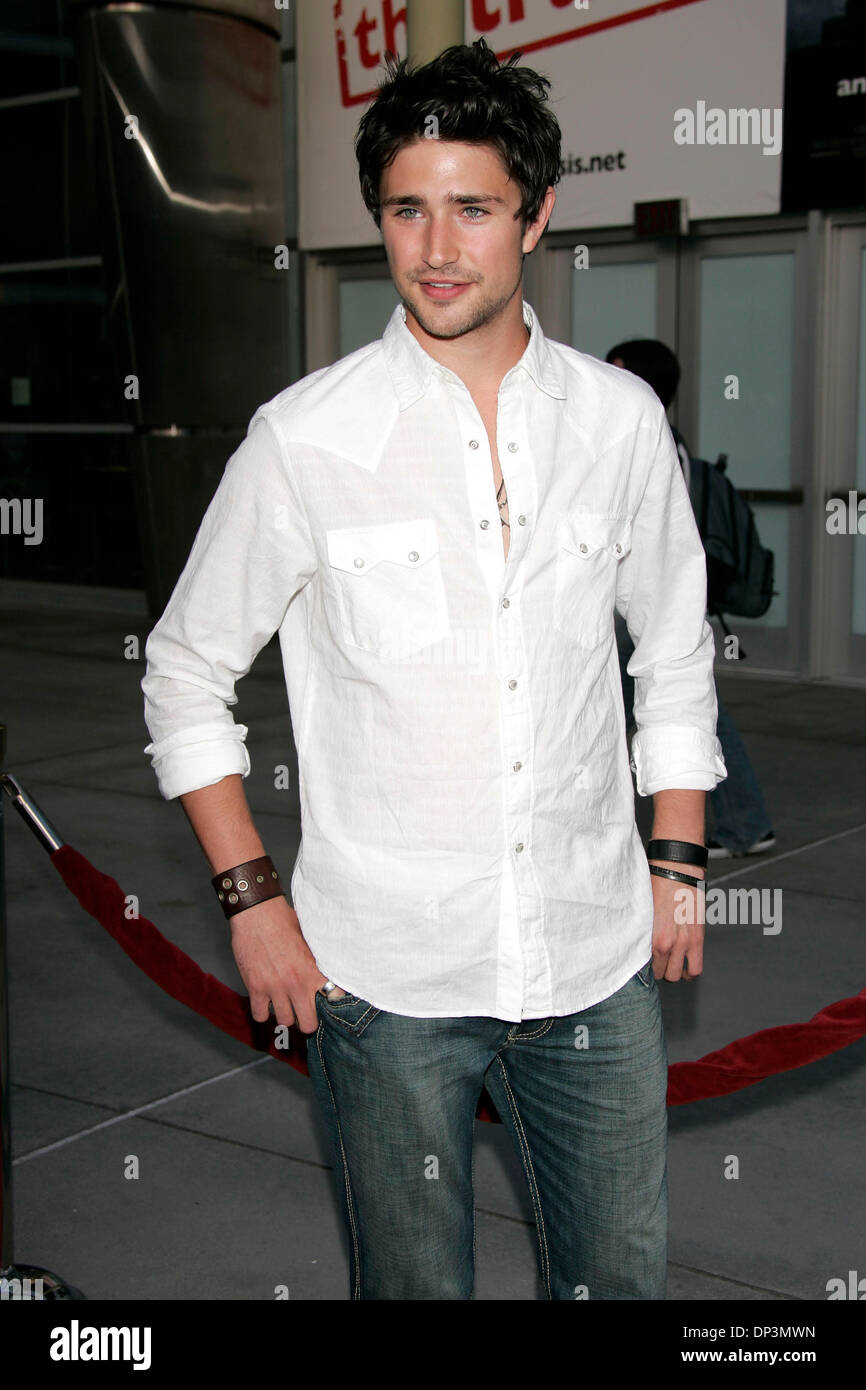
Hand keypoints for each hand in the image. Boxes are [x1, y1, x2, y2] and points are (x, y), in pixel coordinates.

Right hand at [229, 895, 327, 1033]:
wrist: (257, 913)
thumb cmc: (283, 922)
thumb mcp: (309, 940)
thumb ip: (317, 962)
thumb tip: (330, 974)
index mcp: (313, 970)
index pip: (332, 1001)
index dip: (331, 1006)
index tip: (327, 1005)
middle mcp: (296, 983)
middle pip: (308, 1024)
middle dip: (307, 1021)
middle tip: (304, 1013)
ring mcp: (275, 988)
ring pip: (284, 1022)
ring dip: (284, 1015)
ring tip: (284, 1005)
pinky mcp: (255, 988)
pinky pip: (260, 1016)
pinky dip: (262, 1012)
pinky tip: (265, 1001)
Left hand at [649, 861, 704, 981]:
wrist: (678, 872)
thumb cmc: (657, 886)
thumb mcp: (644, 912)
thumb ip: (644, 931)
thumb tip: (640, 944)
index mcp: (649, 936)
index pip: (645, 967)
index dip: (646, 965)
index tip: (648, 961)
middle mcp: (665, 944)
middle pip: (660, 974)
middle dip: (660, 970)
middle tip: (660, 961)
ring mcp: (682, 944)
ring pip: (676, 976)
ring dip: (674, 972)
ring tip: (672, 964)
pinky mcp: (697, 940)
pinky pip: (695, 969)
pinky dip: (690, 972)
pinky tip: (686, 967)